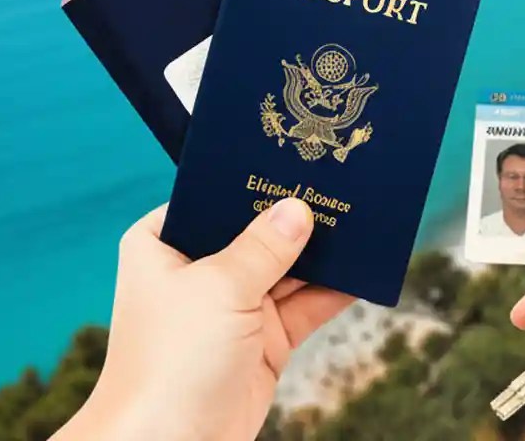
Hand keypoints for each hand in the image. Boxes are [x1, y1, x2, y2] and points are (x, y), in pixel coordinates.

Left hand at [55, 197, 353, 440]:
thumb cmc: (168, 364)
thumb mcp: (220, 288)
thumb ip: (263, 246)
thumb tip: (297, 209)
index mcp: (163, 244)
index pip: (212, 198)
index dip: (250, 181)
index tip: (293, 161)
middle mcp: (197, 272)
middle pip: (255, 231)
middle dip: (294, 218)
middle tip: (337, 188)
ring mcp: (232, 308)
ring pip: (286, 270)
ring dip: (320, 254)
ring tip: (360, 223)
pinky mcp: (261, 343)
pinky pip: (303, 307)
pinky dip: (331, 293)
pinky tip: (360, 272)